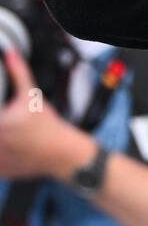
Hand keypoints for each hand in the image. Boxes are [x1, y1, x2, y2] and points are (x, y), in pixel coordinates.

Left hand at [0, 46, 87, 179]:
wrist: (63, 154)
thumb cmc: (48, 126)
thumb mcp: (32, 96)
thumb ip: (18, 73)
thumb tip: (11, 54)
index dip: (0, 109)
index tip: (5, 110)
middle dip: (2, 123)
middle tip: (11, 121)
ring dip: (1, 139)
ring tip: (14, 131)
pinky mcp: (0, 171)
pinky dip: (2, 153)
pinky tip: (12, 147)